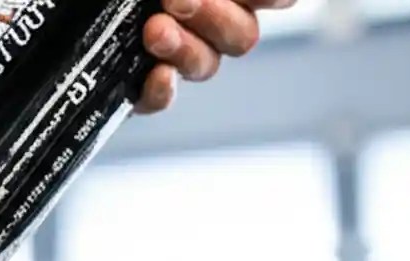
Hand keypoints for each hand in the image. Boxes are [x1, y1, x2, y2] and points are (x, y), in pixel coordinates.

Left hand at [137, 0, 297, 111]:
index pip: (274, 0)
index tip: (275, 0)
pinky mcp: (134, 87)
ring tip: (156, 29)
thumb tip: (198, 1)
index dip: (275, 0)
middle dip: (216, 17)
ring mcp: (173, 58)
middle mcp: (205, 23)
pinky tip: (158, 74)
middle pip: (241, 36)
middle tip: (181, 0)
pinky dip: (161, 91)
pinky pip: (158, 100)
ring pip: (205, 66)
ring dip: (185, 48)